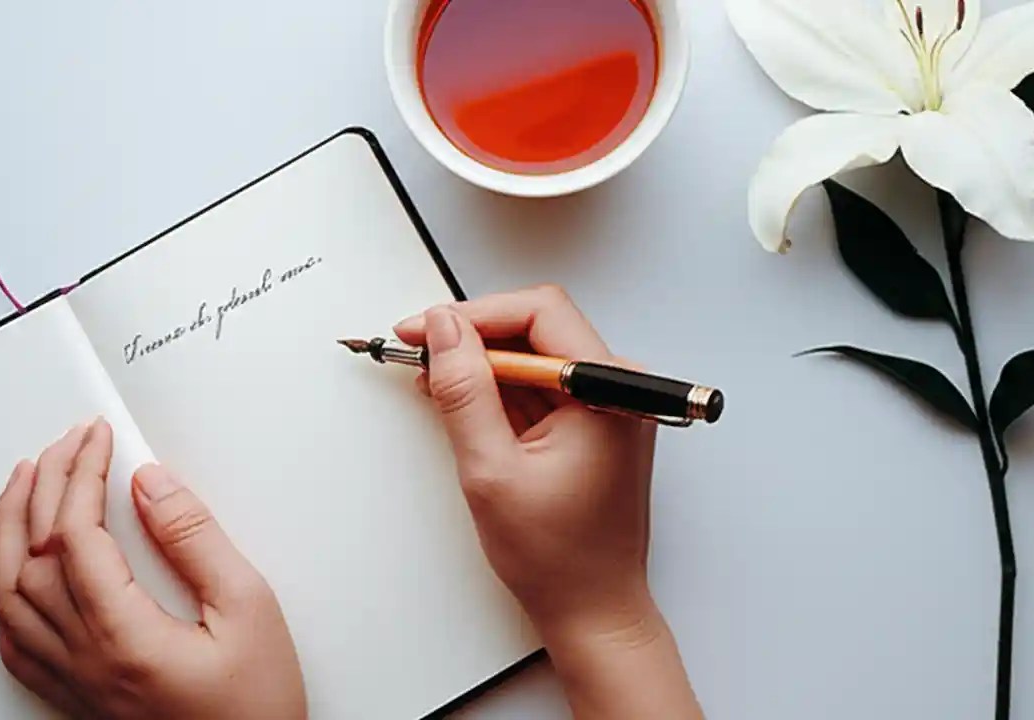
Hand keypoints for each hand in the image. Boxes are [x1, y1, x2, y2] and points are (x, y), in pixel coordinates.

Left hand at [0, 419, 304, 719]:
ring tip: (28, 485)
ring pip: (10, 597)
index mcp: (123, 638)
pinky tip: (18, 572)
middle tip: (66, 444)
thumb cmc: (257, 706)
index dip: (81, 475)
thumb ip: (196, 540)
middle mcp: (85, 663)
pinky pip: (15, 644)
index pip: (75, 535)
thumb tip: (153, 486)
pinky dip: (6, 594)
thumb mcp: (248, 607)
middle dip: (45, 487)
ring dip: (11, 532)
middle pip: (33, 557)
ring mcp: (75, 684)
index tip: (97, 439)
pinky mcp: (78, 698)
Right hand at [394, 285, 702, 719]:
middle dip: (472, 335)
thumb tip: (444, 330)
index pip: (540, 312)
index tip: (424, 330)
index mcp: (608, 393)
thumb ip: (464, 392)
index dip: (474, 314)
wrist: (593, 611)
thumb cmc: (558, 559)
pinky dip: (496, 390)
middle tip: (417, 350)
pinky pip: (538, 387)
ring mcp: (605, 406)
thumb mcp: (491, 471)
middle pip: (536, 327)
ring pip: (532, 355)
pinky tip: (458, 399)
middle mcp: (617, 390)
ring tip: (428, 376)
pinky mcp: (591, 424)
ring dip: (479, 363)